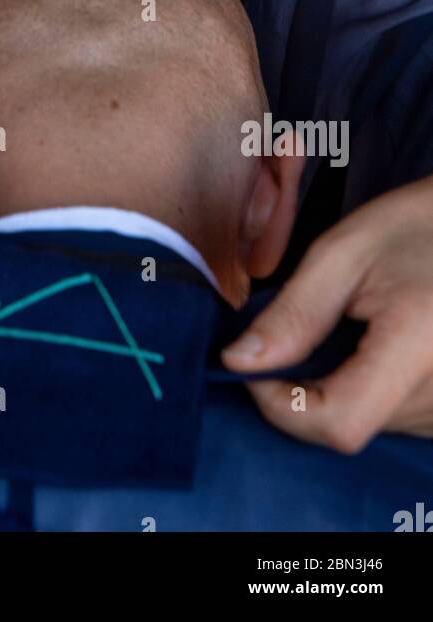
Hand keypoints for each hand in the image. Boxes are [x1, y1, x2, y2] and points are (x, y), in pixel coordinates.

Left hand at [222, 175, 432, 451]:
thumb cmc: (414, 227)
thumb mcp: (342, 255)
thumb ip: (291, 315)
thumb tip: (238, 363)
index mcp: (418, 346)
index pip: (338, 423)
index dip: (282, 402)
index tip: (258, 361)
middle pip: (347, 424)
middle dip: (304, 386)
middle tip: (309, 326)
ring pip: (366, 425)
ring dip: (337, 386)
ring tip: (354, 328)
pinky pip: (390, 419)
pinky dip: (367, 389)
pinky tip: (377, 346)